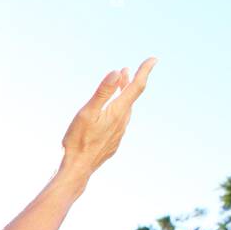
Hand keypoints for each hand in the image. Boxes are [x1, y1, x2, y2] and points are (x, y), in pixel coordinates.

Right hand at [60, 57, 156, 180]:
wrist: (77, 170)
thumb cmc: (78, 141)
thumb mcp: (87, 112)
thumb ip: (102, 92)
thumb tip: (117, 72)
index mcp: (118, 112)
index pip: (136, 87)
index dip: (145, 71)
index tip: (153, 59)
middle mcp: (122, 122)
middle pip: (130, 98)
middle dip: (130, 83)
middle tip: (127, 71)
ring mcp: (118, 134)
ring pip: (125, 111)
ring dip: (123, 98)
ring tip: (119, 90)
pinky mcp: (112, 143)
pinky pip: (119, 123)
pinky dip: (117, 112)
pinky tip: (108, 116)